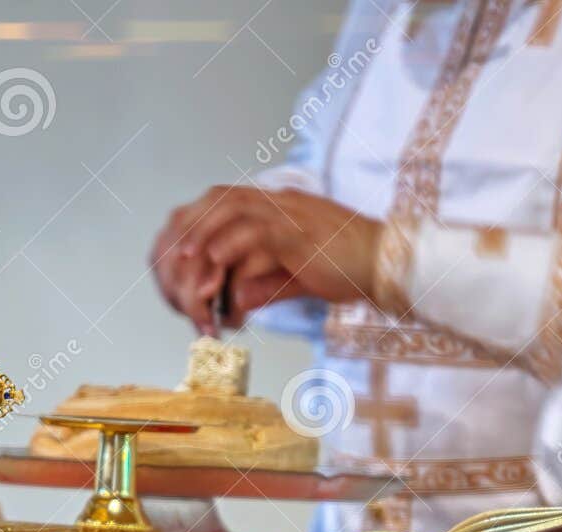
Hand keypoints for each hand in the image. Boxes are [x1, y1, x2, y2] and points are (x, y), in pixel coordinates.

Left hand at [151, 185, 383, 332]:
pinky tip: (215, 275)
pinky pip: (254, 236)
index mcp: (276, 206)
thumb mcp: (296, 277)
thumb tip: (237, 300)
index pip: (222, 203)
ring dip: (203, 242)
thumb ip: (264, 284)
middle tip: (173, 263)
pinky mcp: (298, 233)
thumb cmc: (347, 269)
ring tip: (186, 269)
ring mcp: (288, 214)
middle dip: (190, 230)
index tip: (178, 259)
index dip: (195, 227)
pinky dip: (229, 253)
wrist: (388, 262)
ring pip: (230, 215)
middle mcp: (278, 202)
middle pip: (217, 202)